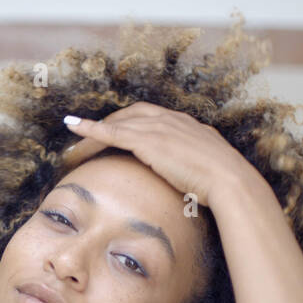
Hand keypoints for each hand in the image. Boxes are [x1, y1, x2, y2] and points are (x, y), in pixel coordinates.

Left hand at [60, 101, 265, 207]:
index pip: (151, 118)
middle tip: (87, 138)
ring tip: (73, 145)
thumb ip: (198, 170)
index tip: (116, 133)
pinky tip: (74, 129)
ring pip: (116, 124)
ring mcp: (158, 127)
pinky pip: (111, 132)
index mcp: (186, 125)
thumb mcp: (210, 171)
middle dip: (107, 125)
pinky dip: (91, 129)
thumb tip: (196, 186)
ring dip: (93, 132)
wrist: (229, 180)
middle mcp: (171, 120)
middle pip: (130, 116)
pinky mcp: (147, 140)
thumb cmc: (224, 184)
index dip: (129, 124)